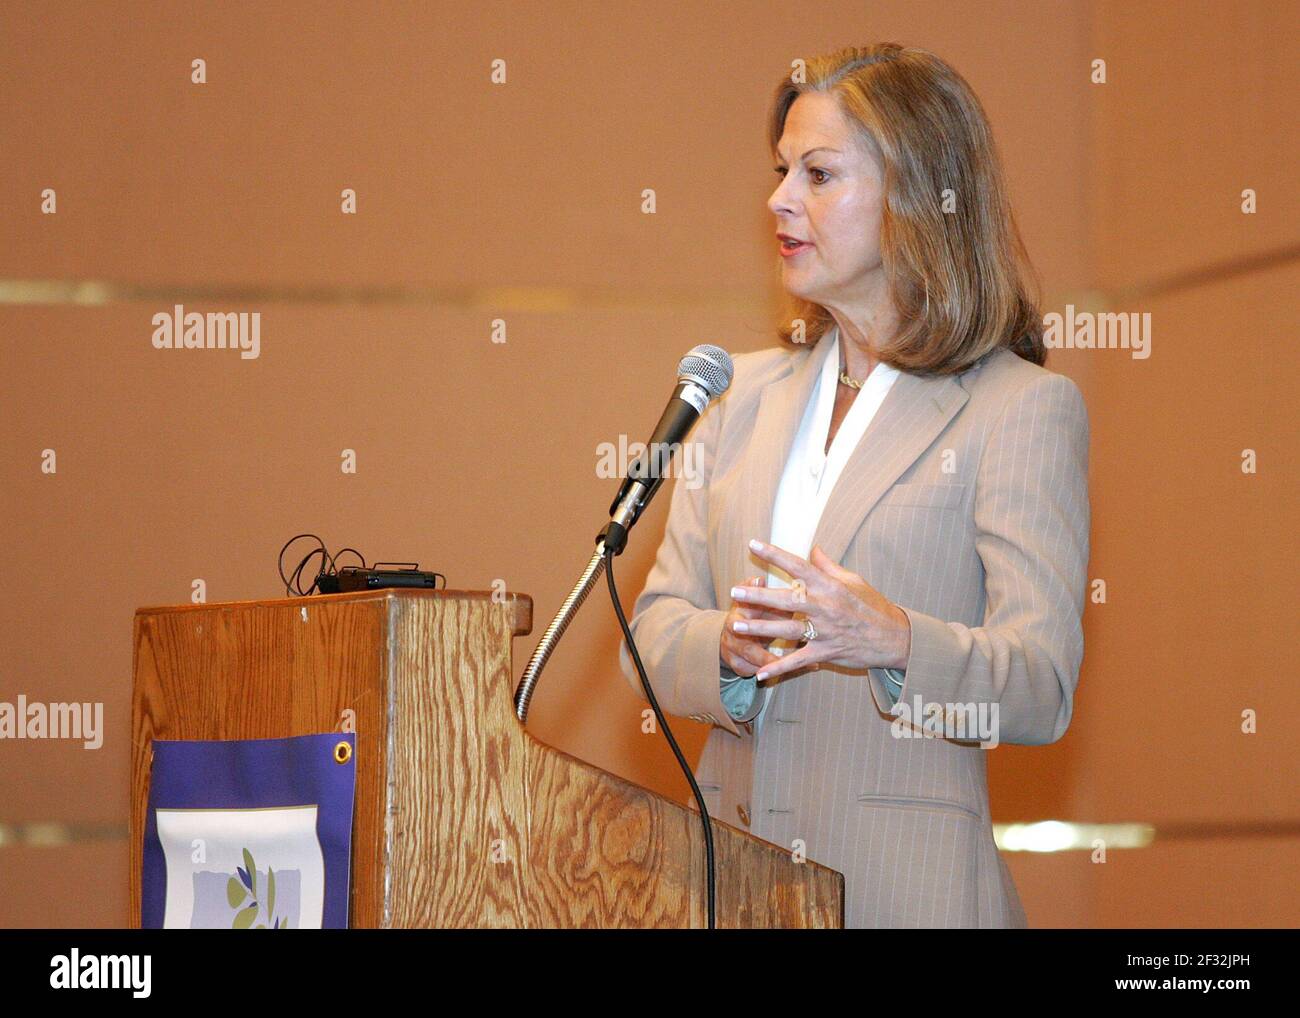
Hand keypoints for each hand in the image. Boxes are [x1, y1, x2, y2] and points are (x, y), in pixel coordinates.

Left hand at [729, 540, 910, 680]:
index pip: (797, 566)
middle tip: (735, 591)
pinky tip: (759, 673)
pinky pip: (798, 661)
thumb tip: (813, 548)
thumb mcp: (853, 580)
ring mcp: (824, 631)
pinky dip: (778, 668)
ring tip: (735, 625)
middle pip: (785, 599)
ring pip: (786, 629)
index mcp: (829, 586)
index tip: (753, 544)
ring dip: (759, 628)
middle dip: (758, 596)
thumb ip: (828, 566)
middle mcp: (824, 607)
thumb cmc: (873, 605)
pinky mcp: (825, 652)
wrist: (894, 637)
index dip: (774, 554)